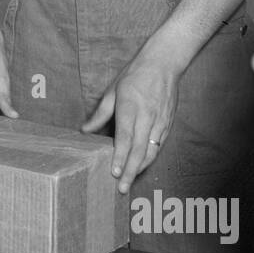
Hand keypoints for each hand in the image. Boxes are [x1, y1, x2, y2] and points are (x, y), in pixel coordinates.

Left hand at [82, 47, 181, 194]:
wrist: (164, 63)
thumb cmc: (135, 75)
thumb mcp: (112, 91)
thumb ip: (100, 114)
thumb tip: (85, 130)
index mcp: (131, 107)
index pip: (126, 137)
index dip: (120, 156)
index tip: (115, 172)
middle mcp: (147, 117)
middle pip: (139, 149)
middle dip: (130, 171)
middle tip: (122, 188)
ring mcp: (160, 121)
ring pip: (151, 151)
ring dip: (140, 168)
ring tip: (129, 182)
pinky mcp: (168, 124)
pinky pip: (159, 146)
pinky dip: (150, 158)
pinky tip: (141, 167)